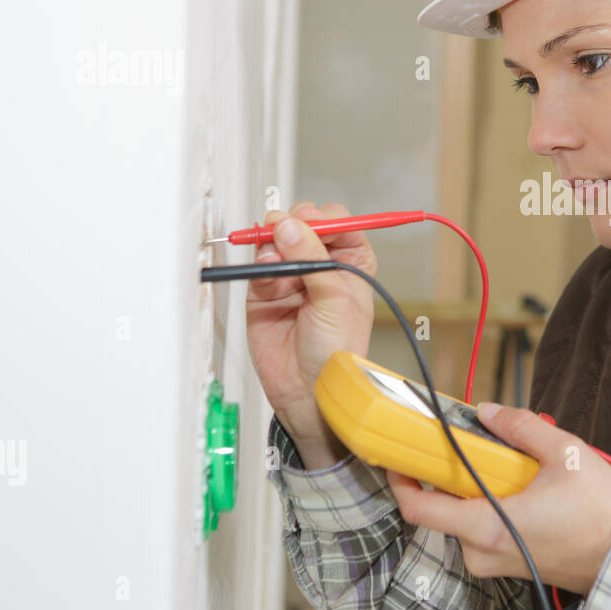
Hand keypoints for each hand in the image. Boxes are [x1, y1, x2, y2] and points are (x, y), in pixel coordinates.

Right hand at [244, 201, 377, 467]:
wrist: (309, 390)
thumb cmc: (337, 351)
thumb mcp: (335, 299)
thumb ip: (312, 258)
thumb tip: (289, 225)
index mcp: (352, 263)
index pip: (339, 224)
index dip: (324, 219)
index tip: (312, 221)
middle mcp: (322, 265)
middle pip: (304, 225)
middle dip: (294, 224)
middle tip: (286, 230)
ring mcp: (292, 276)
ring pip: (278, 241)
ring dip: (274, 242)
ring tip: (276, 256)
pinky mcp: (265, 291)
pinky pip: (259, 265)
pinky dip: (260, 263)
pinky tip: (266, 270)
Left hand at [386, 404, 610, 595]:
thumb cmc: (598, 514)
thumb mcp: (566, 454)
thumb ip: (522, 428)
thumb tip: (488, 412)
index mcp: (488, 526)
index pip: (418, 509)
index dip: (401, 479)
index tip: (399, 454)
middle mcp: (482, 550)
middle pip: (442, 509)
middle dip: (453, 475)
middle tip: (474, 446)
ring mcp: (494, 561)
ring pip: (465, 518)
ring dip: (477, 489)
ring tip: (512, 467)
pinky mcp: (509, 563)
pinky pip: (484, 529)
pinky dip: (492, 505)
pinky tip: (521, 488)